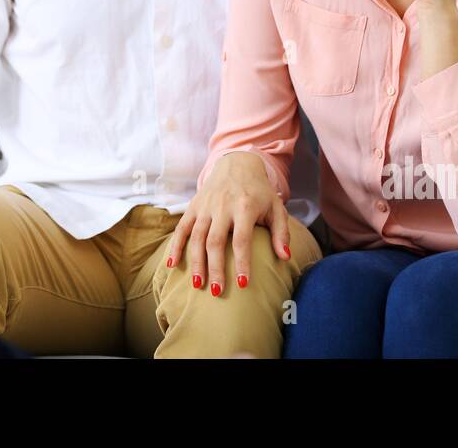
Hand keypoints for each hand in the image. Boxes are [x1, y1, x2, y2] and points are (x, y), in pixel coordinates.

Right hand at [165, 151, 290, 296]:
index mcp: (244, 207)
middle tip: (217, 291)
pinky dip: (175, 246)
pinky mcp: (194, 206)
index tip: (243, 284)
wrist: (237, 164)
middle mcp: (222, 206)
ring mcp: (205, 206)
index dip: (242, 262)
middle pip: (215, 241)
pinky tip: (172, 264)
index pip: (242, 239)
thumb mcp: (276, 207)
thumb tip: (285, 257)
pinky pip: (182, 228)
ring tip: (198, 284)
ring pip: (197, 237)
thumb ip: (281, 232)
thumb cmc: (259, 192)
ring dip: (196, 262)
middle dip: (215, 268)